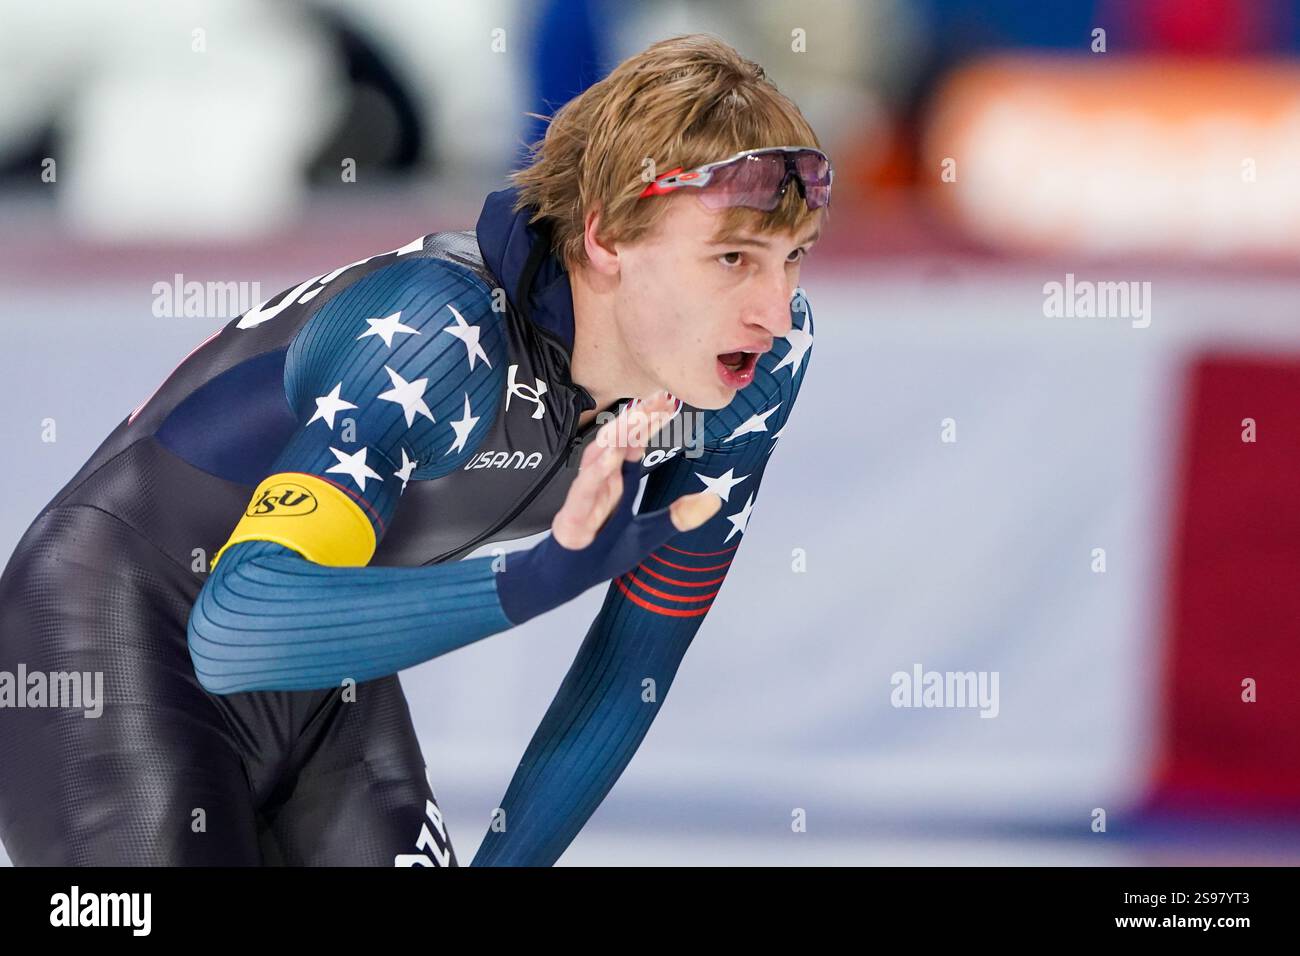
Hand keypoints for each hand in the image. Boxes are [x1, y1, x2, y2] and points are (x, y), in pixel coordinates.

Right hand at [551, 390, 720, 548]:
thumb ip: (679, 517)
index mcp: (618, 482)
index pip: (634, 445)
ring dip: (616, 437)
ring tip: (637, 416)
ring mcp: (585, 496)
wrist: (567, 578)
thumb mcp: (650, 533)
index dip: (649, 424)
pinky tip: (611, 457)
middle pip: (617, 443)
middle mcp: (601, 482)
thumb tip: (716, 500)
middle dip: (636, 419)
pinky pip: (583, 491)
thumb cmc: (603, 552)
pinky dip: (595, 474)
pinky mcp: (571, 516)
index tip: (668, 402)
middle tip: (657, 397)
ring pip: (599, 458)